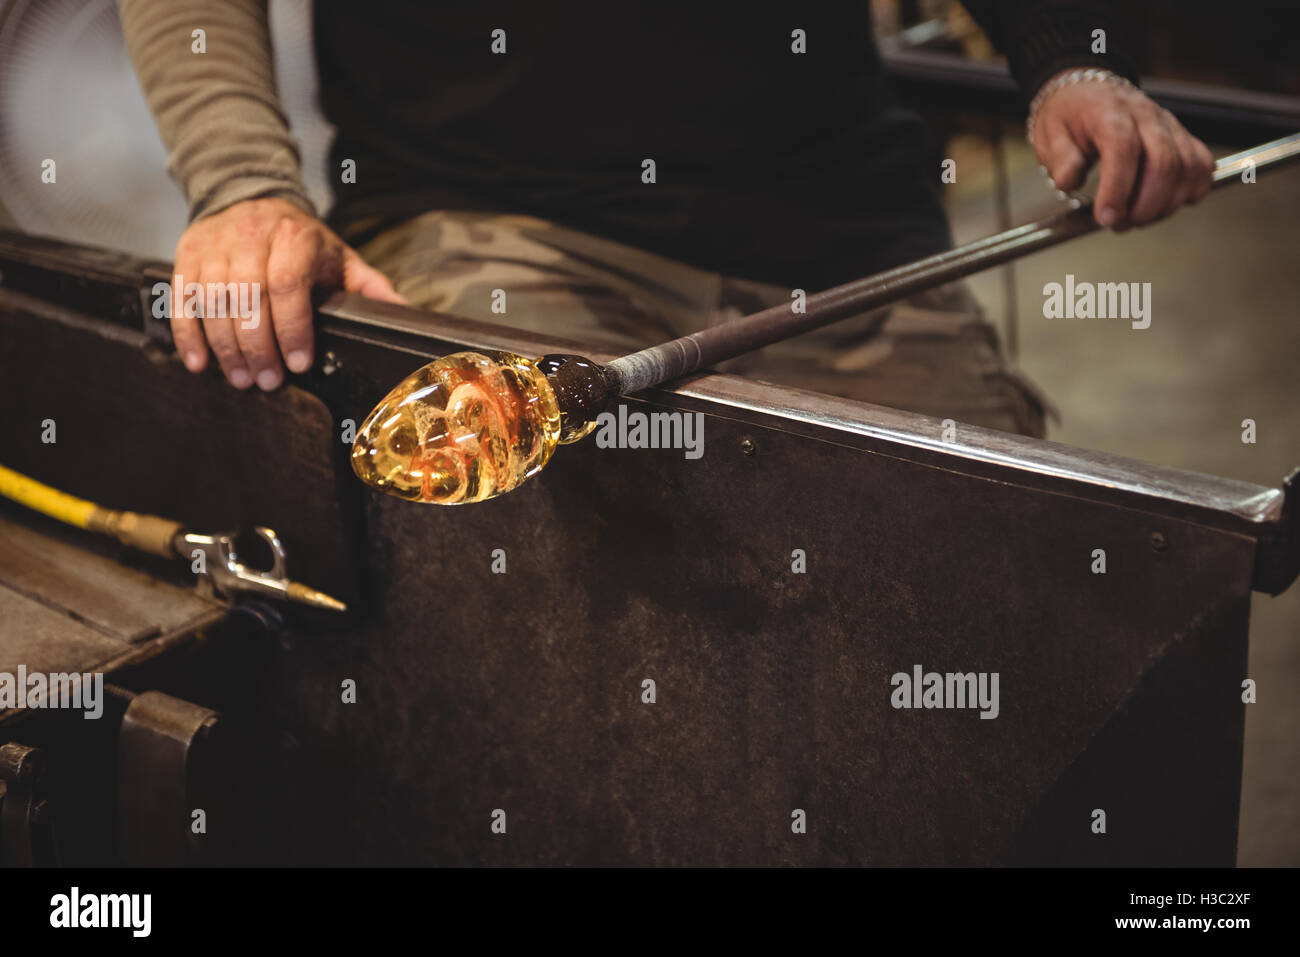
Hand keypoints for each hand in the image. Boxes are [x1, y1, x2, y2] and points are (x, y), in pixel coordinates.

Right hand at [170, 197, 405, 388]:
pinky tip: (200, 362)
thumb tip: (407, 316)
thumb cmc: (301, 241)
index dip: (291, 327)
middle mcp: (252, 235)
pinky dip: (188, 333)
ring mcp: (216, 243)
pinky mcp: (188, 252)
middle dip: (257, 346)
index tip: (298, 363)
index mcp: (296, 236)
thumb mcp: (340, 257)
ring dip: (225, 346)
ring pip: (213, 299)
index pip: (288, 283)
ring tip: (240, 378)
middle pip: (248, 296)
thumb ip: (371, 287)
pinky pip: (182, 297)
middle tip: (266, 381)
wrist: (250, 197)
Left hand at [1031, 73, 1214, 230]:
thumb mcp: (1050, 134)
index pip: (1123, 148)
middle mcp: (1146, 116)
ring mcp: (1170, 127)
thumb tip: (1069, 180)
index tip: (1105, 218)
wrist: (1090, 94)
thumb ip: (1060, 159)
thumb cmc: (1071, 117)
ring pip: (1188, 168)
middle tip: (1119, 224)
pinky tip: (1165, 204)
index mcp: (1109, 113)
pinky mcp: (1183, 138)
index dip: (1118, 188)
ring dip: (1165, 204)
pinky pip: (1202, 166)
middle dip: (1144, 205)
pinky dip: (1191, 191)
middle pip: (1164, 162)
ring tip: (1136, 218)